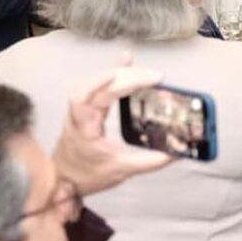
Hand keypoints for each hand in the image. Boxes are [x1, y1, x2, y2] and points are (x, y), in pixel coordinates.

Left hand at [52, 62, 172, 194]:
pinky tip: (126, 61)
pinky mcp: (84, 107)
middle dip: (129, 76)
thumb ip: (152, 161)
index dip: (122, 83)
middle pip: (100, 83)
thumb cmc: (88, 175)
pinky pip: (95, 84)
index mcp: (85, 127)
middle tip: (156, 77)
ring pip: (96, 80)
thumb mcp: (123, 170)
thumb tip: (179, 151)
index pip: (99, 96)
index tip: (147, 79)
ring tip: (145, 73)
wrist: (62, 179)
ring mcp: (79, 108)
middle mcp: (79, 113)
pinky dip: (112, 72)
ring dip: (120, 73)